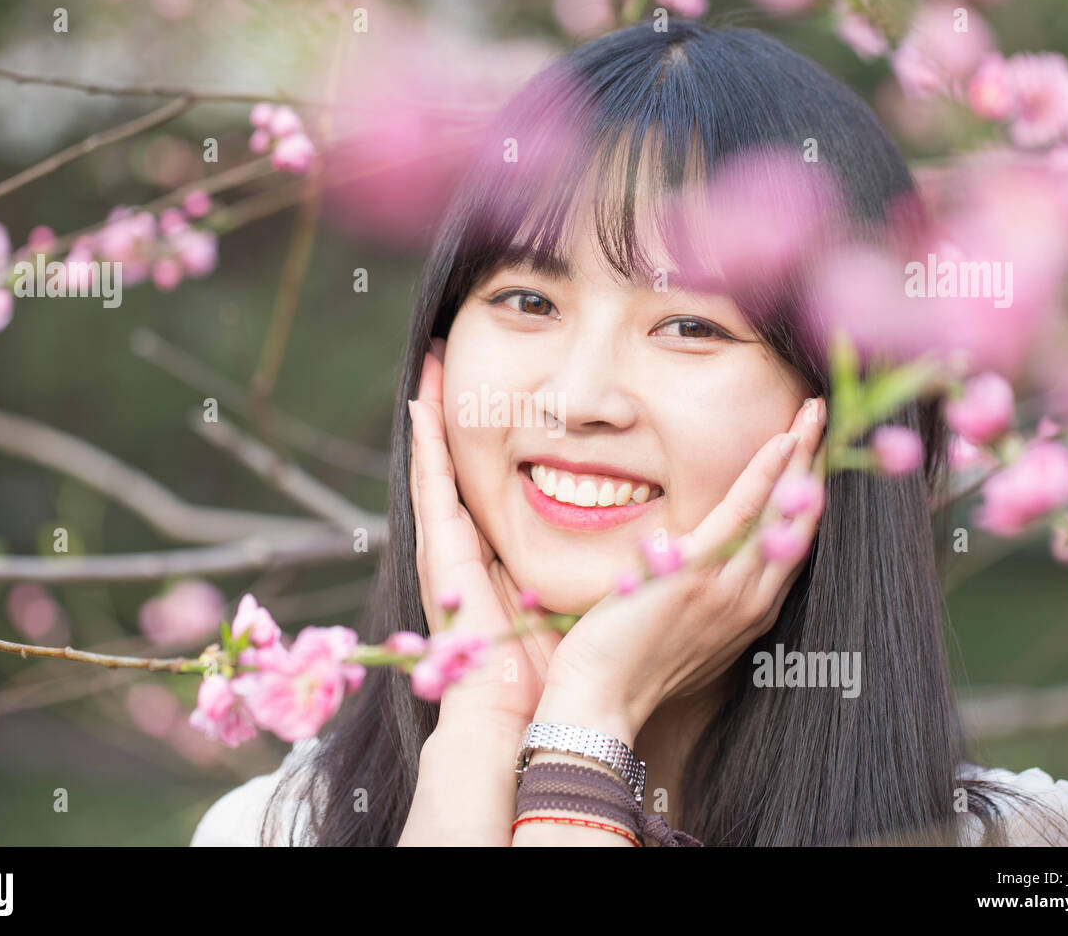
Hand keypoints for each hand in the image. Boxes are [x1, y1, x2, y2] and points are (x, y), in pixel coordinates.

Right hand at [409, 337, 563, 734]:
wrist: (516, 713)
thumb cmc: (552, 667)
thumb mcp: (580, 598)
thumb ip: (600, 564)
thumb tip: (646, 539)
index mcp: (497, 555)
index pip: (495, 480)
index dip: (495, 437)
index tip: (500, 392)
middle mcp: (466, 543)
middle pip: (461, 461)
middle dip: (455, 409)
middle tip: (446, 355)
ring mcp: (446, 544)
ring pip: (438, 461)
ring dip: (434, 408)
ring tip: (430, 357)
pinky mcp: (437, 549)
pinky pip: (430, 482)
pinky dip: (423, 440)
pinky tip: (421, 395)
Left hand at [537, 397, 827, 743]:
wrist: (599, 698)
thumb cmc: (628, 666)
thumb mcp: (682, 631)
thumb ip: (701, 597)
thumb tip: (691, 561)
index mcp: (750, 613)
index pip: (793, 543)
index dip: (808, 495)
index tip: (814, 455)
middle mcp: (752, 601)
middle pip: (800, 520)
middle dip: (817, 465)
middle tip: (825, 418)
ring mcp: (730, 589)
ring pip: (782, 510)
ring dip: (801, 456)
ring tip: (813, 413)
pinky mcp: (697, 575)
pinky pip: (743, 513)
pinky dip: (766, 474)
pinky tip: (782, 441)